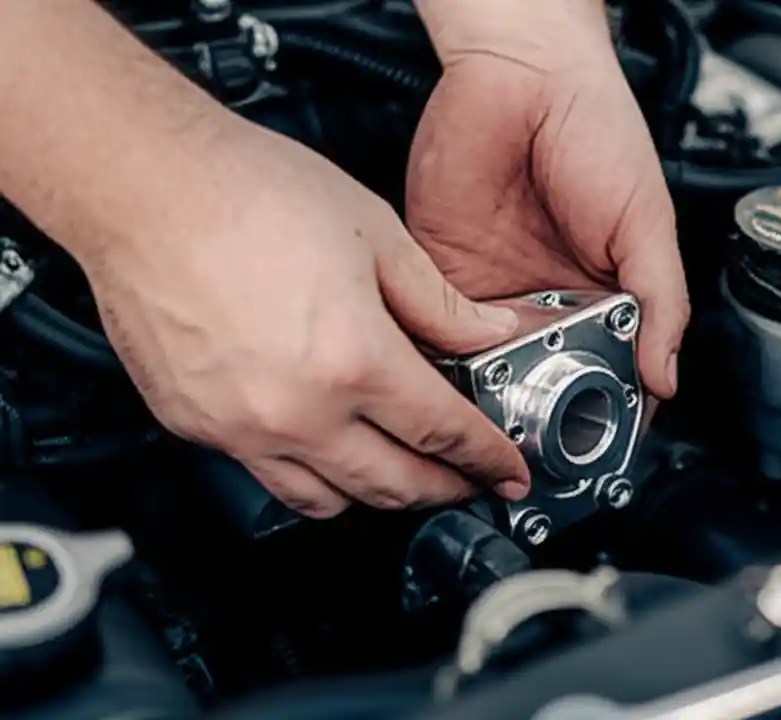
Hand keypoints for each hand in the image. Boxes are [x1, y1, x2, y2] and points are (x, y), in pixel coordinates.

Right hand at [78, 122, 530, 517]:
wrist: (143, 184)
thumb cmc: (245, 193)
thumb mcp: (375, 234)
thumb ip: (441, 301)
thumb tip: (488, 333)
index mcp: (352, 359)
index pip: (444, 434)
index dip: (487, 458)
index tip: (507, 470)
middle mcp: (296, 410)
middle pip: (394, 486)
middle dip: (446, 489)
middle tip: (470, 480)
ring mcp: (240, 427)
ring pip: (329, 503)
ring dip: (379, 496)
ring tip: (405, 470)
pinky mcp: (195, 426)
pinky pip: (268, 480)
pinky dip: (312, 479)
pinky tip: (330, 449)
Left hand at [407, 0, 689, 398]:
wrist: (521, 73)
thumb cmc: (595, 127)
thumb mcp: (648, 223)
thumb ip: (662, 303)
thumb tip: (666, 375)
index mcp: (607, 289)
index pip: (612, 365)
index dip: (609, 404)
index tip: (603, 442)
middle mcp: (552, 296)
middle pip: (550, 374)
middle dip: (547, 404)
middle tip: (543, 431)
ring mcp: (497, 288)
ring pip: (495, 363)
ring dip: (495, 388)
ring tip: (502, 408)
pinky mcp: (447, 271)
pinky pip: (443, 329)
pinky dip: (446, 356)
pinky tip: (457, 374)